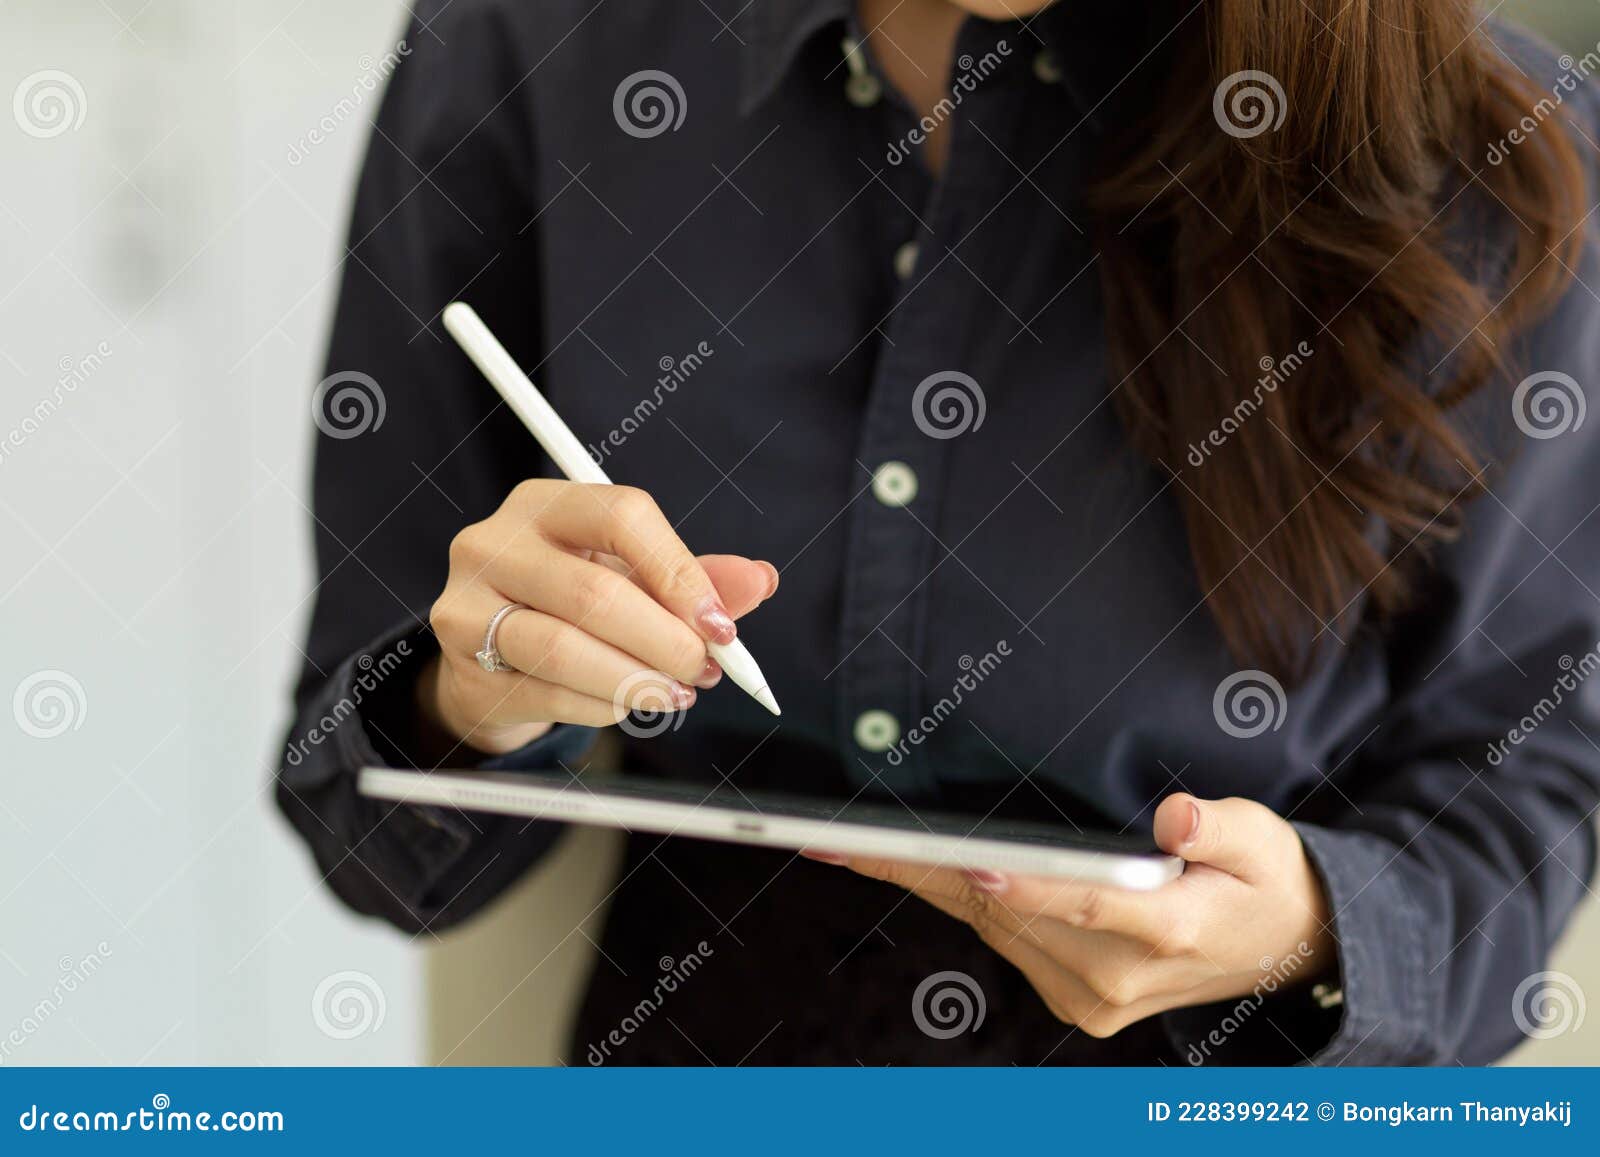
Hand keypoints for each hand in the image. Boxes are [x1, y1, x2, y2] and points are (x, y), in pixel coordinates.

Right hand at [418, 480, 777, 755]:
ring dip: (635, 680)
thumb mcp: (630, 577)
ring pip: (563, 649)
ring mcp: (468, 603)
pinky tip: (628, 704)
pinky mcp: (464, 664)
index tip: (720, 624)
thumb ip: (694, 578)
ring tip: (674, 693)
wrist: (494, 657)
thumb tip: (761, 581)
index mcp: (545, 503)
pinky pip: (547, 692)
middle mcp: (494, 542)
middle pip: (594, 592)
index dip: (681, 574)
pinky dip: (602, 705)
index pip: (622, 516)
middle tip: (702, 669)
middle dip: (665, 640)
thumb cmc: (572, 603)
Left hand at [808, 794, 1333, 1037]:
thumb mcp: (1264, 842)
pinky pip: (999, 939)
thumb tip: (1174, 820)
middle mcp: (1121, 977)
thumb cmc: (1264, 881)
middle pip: (1009, 913)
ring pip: (990, 926)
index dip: (1029, 885)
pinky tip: (908, 866)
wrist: (1281, 949)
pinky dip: (955, 899)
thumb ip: (1219, 829)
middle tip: (845, 842)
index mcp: (1172, 932)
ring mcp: (1092, 996)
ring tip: (852, 846)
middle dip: (925, 871)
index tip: (974, 862)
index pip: (1089, 905)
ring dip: (924, 883)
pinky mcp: (1074, 999)